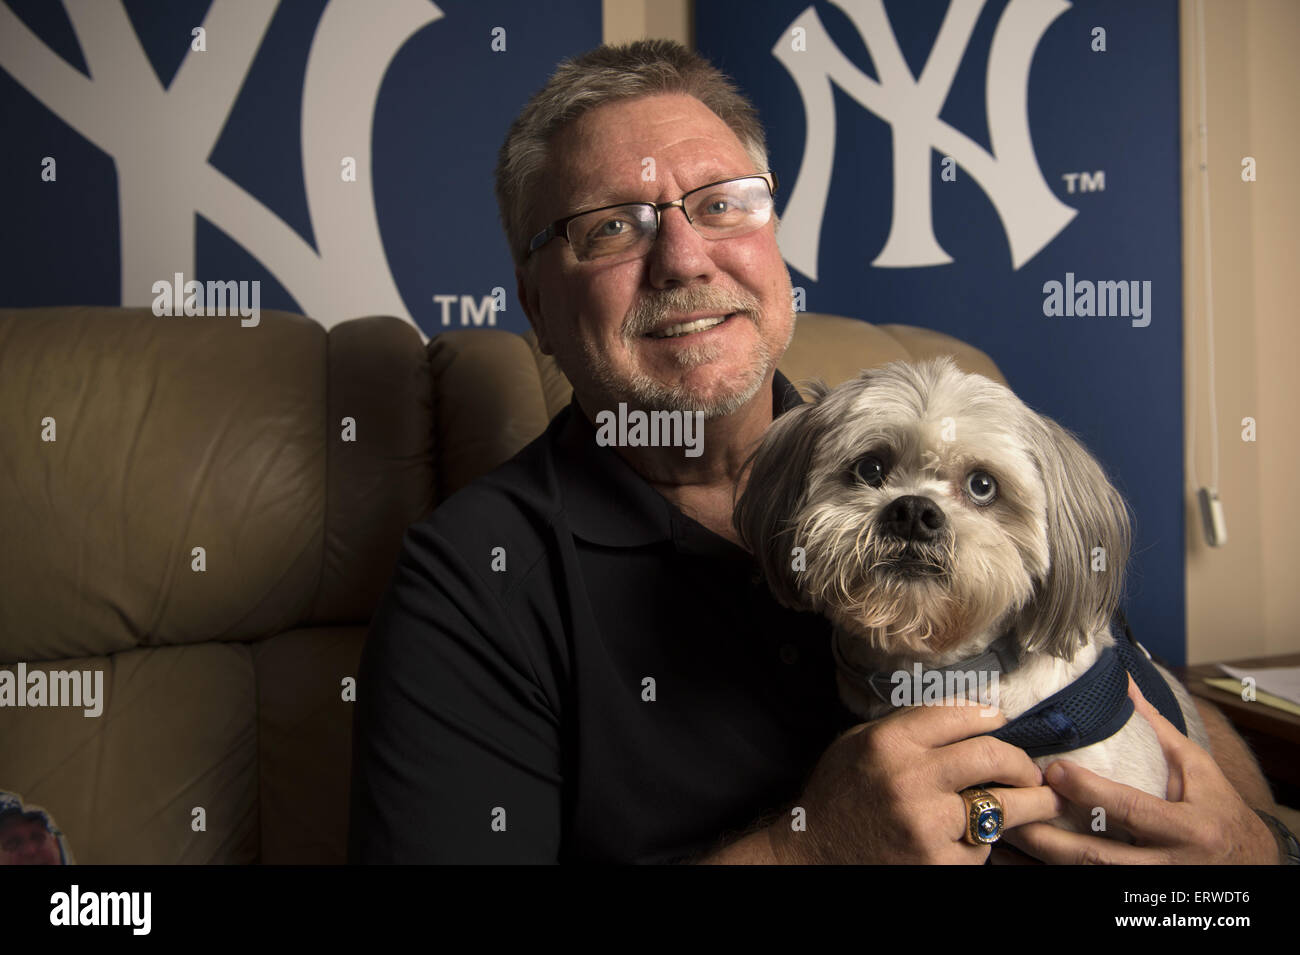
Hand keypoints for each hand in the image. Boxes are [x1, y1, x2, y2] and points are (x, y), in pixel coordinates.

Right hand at [768, 702, 1064, 863]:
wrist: (813, 852)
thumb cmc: (840, 793)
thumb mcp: (859, 743)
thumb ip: (908, 727)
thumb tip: (968, 713)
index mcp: (889, 742)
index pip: (958, 715)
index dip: (990, 715)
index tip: (1002, 721)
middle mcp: (909, 779)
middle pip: (991, 756)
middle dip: (1022, 763)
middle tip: (1033, 770)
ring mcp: (925, 824)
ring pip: (999, 808)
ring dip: (1026, 805)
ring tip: (1041, 802)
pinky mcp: (936, 863)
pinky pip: (980, 848)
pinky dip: (981, 842)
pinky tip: (970, 837)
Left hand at [1003, 675, 1278, 863]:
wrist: (1250, 865)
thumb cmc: (1218, 810)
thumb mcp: (1197, 769)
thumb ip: (1155, 730)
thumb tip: (1122, 681)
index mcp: (1189, 828)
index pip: (1131, 810)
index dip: (1090, 792)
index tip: (1054, 771)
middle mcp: (1170, 865)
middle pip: (1098, 857)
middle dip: (1049, 837)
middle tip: (1011, 811)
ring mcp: (1151, 887)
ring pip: (1088, 877)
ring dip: (1041, 860)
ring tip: (1004, 836)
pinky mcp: (1137, 897)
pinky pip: (1087, 885)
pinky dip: (1049, 873)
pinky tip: (1018, 859)